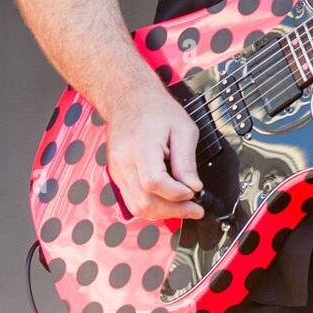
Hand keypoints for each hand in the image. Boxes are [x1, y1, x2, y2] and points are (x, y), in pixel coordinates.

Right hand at [106, 83, 204, 221]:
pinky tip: (168, 201)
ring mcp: (117, 172)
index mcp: (141, 147)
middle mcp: (124, 163)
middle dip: (173, 211)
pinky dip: (152, 206)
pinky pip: (132, 201)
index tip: (195, 193)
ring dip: (163, 213)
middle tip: (196, 209)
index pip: (154, 182)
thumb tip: (193, 188)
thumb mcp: (183, 129)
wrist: (129, 100)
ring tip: (185, 207)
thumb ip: (186, 160)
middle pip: (144, 201)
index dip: (176, 193)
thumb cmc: (157, 110)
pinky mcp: (117, 176)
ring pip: (137, 206)